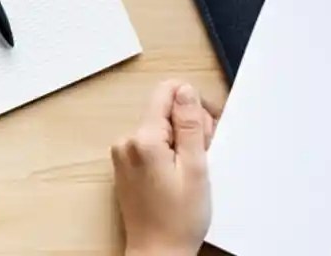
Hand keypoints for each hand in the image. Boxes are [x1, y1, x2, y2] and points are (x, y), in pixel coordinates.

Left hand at [111, 80, 222, 255]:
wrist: (158, 253)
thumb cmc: (178, 221)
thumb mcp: (195, 169)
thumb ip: (190, 125)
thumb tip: (185, 91)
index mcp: (144, 139)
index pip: (167, 92)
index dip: (192, 103)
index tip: (206, 126)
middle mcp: (127, 142)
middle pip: (165, 110)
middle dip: (189, 126)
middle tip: (202, 156)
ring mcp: (124, 154)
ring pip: (160, 127)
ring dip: (181, 141)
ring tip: (190, 171)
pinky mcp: (126, 165)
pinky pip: (151, 144)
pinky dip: (168, 152)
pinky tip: (177, 175)